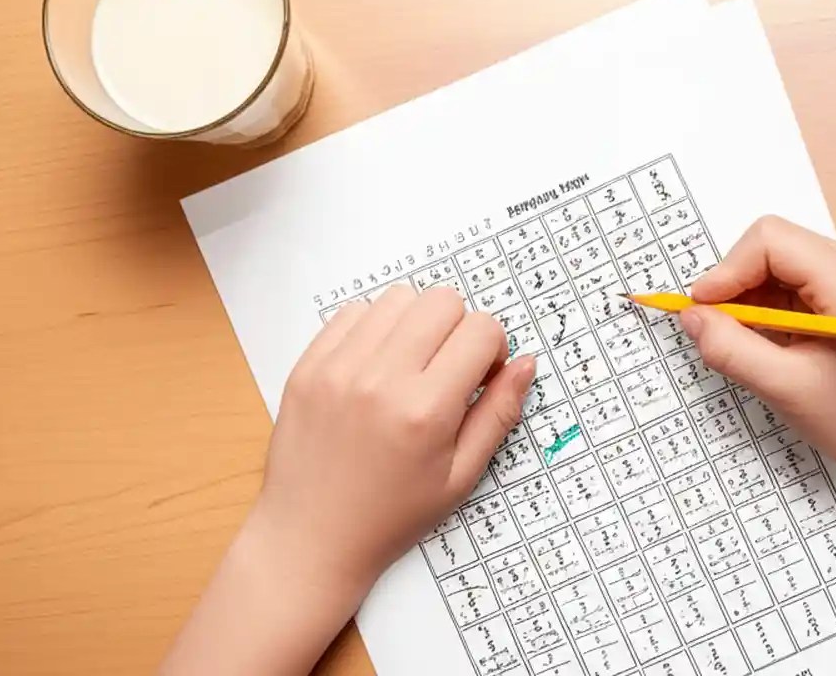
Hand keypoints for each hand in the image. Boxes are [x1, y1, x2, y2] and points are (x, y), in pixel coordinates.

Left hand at [252, 286, 534, 591]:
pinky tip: (378, 366)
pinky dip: (376, 328)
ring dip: (417, 323)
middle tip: (449, 369)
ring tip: (412, 366)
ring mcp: (338, 368)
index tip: (481, 376)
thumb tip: (526, 363)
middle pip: (443, 301)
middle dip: (459, 328)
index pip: (481, 329)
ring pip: (399, 297)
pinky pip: (354, 312)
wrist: (310, 538)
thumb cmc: (390, 517)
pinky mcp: (309, 366)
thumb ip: (498, 415)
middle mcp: (381, 380)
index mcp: (426, 412)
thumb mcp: (460, 477)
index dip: (493, 349)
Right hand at [680, 216, 835, 480]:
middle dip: (740, 283)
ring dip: (757, 294)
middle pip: (776, 244)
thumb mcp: (787, 389)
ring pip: (785, 258)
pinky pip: (801, 274)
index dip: (727, 270)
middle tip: (723, 329)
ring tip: (757, 340)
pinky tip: (780, 336)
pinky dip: (776, 300)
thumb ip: (731, 348)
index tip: (702, 309)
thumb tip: (692, 316)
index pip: (771, 240)